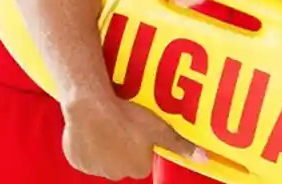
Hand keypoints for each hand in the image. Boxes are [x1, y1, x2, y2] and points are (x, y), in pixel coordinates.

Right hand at [61, 93, 205, 179]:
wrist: (91, 106)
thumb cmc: (127, 116)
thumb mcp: (159, 128)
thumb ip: (180, 145)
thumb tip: (204, 159)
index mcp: (138, 169)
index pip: (141, 159)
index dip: (139, 143)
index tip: (136, 128)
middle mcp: (117, 174)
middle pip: (122, 161)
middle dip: (122, 146)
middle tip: (121, 124)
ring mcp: (95, 169)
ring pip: (103, 159)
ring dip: (104, 146)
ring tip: (105, 124)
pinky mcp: (77, 161)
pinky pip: (84, 155)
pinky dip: (86, 145)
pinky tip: (90, 129)